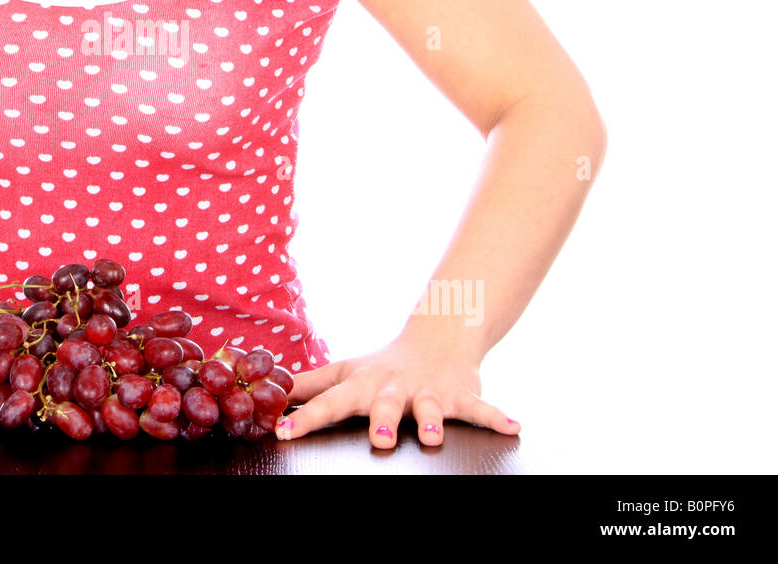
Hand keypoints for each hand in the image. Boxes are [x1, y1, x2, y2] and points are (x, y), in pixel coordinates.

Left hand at [277, 332, 520, 447]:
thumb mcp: (342, 371)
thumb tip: (263, 387)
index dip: (305, 416)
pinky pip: (481, 408)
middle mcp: (393, 388)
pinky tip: (514, 428)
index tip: (282, 431)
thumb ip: (307, 384)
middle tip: (377, 438)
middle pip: (384, 405)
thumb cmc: (381, 367)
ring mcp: (428, 392)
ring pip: (431, 408)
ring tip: (433, 437)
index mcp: (362, 385)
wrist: (436, 339)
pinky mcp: (460, 395)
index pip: (329, 401)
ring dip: (433, 421)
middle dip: (380, 421)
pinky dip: (498, 417)